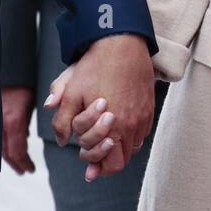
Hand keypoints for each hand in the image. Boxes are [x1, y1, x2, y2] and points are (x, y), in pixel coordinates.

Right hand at [1, 86, 36, 173]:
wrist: (5, 69)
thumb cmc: (21, 83)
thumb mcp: (29, 104)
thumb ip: (25, 123)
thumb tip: (25, 139)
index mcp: (13, 122)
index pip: (17, 152)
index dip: (24, 163)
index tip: (30, 169)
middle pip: (4, 154)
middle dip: (15, 164)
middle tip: (23, 170)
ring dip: (5, 156)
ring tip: (14, 162)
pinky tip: (3, 145)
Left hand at [44, 34, 153, 181]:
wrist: (121, 43)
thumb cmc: (95, 67)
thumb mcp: (72, 92)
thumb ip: (63, 120)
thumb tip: (61, 140)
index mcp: (113, 126)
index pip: (112, 165)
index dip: (98, 168)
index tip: (90, 167)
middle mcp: (132, 125)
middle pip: (123, 159)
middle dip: (107, 158)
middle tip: (94, 151)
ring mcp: (143, 116)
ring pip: (133, 146)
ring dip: (119, 146)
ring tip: (106, 136)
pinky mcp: (149, 107)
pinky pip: (142, 132)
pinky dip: (130, 134)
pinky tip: (118, 123)